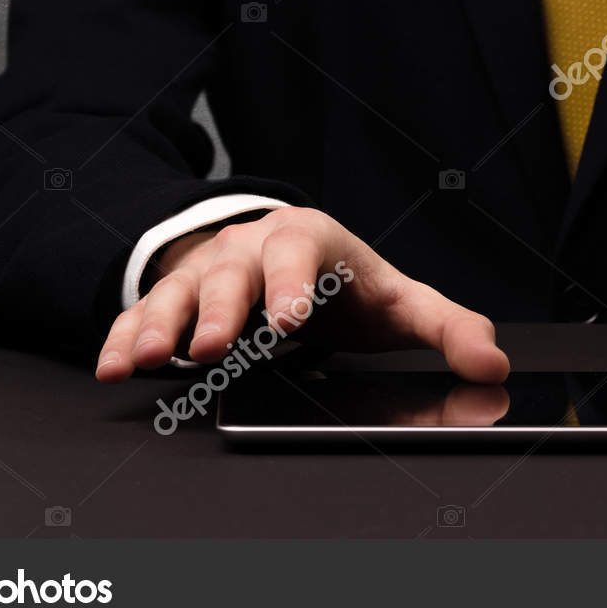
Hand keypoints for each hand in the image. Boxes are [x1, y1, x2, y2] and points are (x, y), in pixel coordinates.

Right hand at [95, 207, 508, 383]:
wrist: (293, 261)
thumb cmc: (350, 285)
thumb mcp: (403, 303)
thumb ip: (451, 329)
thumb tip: (492, 363)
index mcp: (310, 239)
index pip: (300, 254)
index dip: (293, 285)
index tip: (290, 319)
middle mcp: (252, 248)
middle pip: (233, 274)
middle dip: (221, 310)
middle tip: (216, 347)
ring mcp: (207, 272)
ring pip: (178, 294)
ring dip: (159, 326)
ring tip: (144, 360)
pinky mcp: (174, 300)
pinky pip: (142, 316)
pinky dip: (123, 338)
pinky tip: (115, 367)